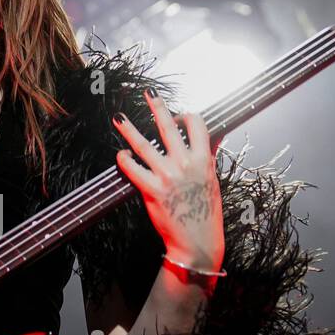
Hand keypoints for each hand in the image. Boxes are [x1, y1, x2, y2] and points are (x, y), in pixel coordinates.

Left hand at [112, 91, 223, 270]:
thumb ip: (209, 157)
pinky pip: (132, 168)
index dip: (186, 116)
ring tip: (119, 118)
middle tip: (149, 93)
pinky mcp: (151, 190)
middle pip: (168, 127)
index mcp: (204, 160)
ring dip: (129, 129)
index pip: (197, 125)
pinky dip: (124, 159)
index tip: (178, 117)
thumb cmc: (205, 213)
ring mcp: (167, 176)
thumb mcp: (213, 181)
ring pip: (144, 145)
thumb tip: (214, 138)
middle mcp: (185, 164)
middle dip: (157, 106)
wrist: (197, 242)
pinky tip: (120, 154)